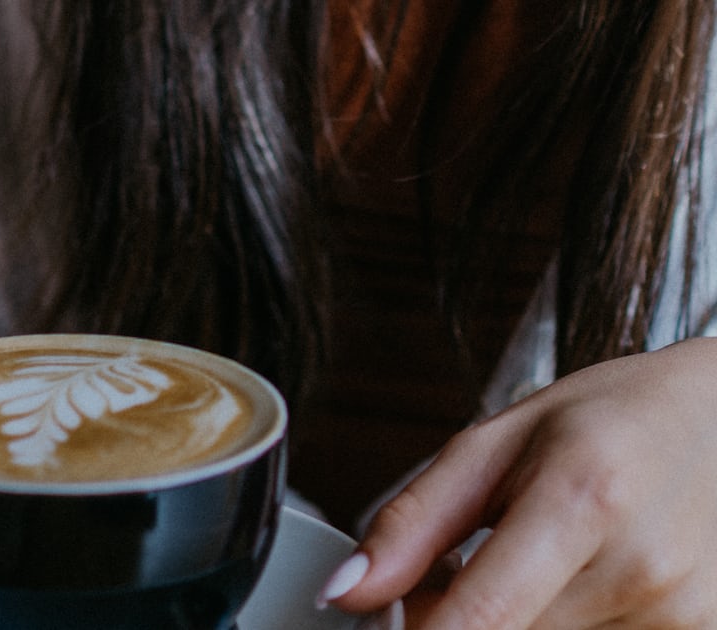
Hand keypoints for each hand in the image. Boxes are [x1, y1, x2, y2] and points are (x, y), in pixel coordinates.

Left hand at [322, 337, 716, 627]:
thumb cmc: (607, 420)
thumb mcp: (494, 445)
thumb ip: (412, 522)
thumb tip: (345, 590)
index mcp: (583, 499)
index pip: (483, 618)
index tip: (381, 625)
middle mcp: (643, 570)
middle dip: (451, 621)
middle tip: (452, 571)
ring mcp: (682, 617)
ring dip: (507, 626)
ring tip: (522, 565)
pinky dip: (551, 629)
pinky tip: (560, 588)